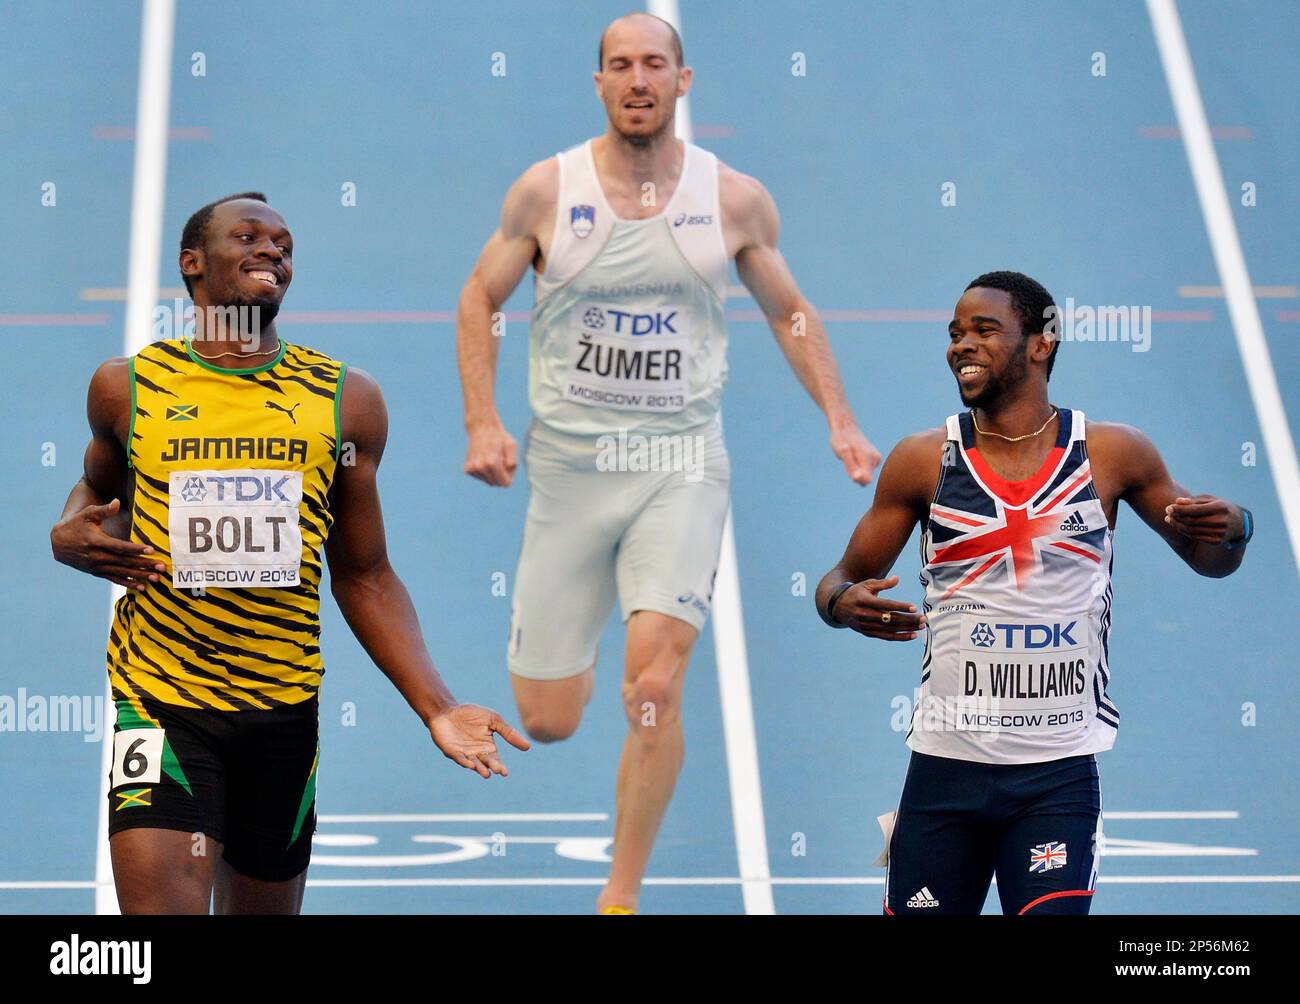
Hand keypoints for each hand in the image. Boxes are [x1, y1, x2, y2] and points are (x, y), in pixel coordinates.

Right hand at [50, 498, 164, 590]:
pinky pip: (115, 579)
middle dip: (145, 565)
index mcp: (97, 542)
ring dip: (140, 576)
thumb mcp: (87, 514)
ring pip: (122, 572)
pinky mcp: (97, 572)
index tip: (151, 550)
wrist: (58, 542)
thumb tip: (116, 502)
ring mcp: (98, 566)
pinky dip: (128, 583)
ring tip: (156, 579)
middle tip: (162, 567)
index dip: (136, 549)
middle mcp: (98, 557)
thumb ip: (103, 510)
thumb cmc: (76, 524)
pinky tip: (142, 587)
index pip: (120, 547)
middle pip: (125, 562)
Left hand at [429, 704, 530, 777]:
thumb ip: (508, 732)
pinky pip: (458, 758)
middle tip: (497, 770)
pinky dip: (464, 762)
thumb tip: (528, 747)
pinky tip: (470, 764)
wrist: (448, 709)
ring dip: (479, 768)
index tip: (504, 772)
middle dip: (491, 767)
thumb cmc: (470, 714)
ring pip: (473, 764)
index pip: (495, 759)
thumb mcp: (493, 720)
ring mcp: (463, 753)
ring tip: (486, 773)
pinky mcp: (451, 751)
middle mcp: (476, 753)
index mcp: (487, 747)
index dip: (500, 766)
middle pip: (485, 763)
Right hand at [463, 419, 517, 486]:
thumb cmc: (500, 438)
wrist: (481, 428)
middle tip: (501, 461)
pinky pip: (481, 478)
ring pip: (488, 481)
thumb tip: (507, 482)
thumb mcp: (512, 446)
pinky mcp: (467, 469)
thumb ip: (513, 463)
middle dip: (501, 476)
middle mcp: (480, 467)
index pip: (505, 484)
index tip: (509, 469)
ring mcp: (472, 469)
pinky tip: (484, 460)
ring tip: (492, 459)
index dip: (509, 478)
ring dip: (492, 474)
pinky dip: (484, 472)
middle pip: (497, 483)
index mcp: (492, 462)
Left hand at [830, 423, 882, 485]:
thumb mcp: (841, 452)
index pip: (867, 480)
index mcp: (868, 458)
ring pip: (867, 474)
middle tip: (848, 460)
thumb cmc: (841, 440)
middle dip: (856, 474)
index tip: (850, 469)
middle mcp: (876, 458)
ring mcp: (877, 458)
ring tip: (851, 457)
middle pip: (867, 479)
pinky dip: (860, 467)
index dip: (857, 479)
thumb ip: (851, 466)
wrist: (847, 428)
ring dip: (857, 470)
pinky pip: (867, 470)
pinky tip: (855, 457)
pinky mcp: (877, 459)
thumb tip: (857, 478)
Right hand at [833, 575, 925, 639]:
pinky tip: (912, 635)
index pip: (885, 605)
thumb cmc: (856, 592)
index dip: (900, 606)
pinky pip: (886, 637)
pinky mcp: (867, 632)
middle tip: (923, 619)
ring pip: (890, 629)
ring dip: (907, 629)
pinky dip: (899, 637)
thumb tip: (897, 579)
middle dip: (908, 620)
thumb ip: (882, 583)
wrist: (837, 607)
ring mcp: (866, 625)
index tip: (914, 607)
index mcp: (864, 600)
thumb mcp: (866, 584)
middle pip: (890, 619)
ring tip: (921, 627)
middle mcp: (864, 614)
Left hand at [1164, 495, 1243, 545]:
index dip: (1179, 509)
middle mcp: (1222, 521)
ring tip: (1169, 520)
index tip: (1168, 507)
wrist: (1239, 524)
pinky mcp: (1217, 541)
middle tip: (1167, 514)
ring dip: (1178, 525)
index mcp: (1220, 507)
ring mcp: (1220, 532)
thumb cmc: (1220, 507)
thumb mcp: (1211, 500)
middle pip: (1192, 521)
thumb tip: (1177, 501)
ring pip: (1192, 530)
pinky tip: (1178, 527)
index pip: (1195, 510)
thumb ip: (1194, 500)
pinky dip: (1185, 532)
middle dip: (1177, 517)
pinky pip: (1196, 537)